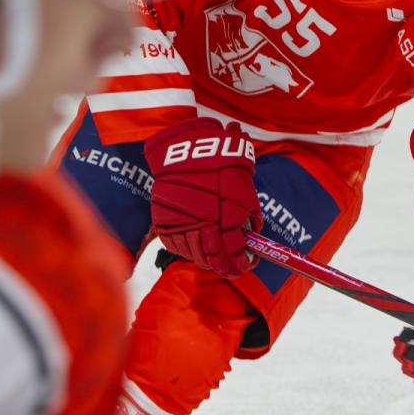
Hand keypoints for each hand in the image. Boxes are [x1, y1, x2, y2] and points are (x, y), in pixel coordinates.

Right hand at [143, 117, 261, 277]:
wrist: (188, 149)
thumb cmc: (220, 167)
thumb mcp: (244, 191)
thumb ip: (249, 218)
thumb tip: (251, 238)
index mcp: (222, 218)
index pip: (229, 256)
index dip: (237, 264)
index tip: (244, 265)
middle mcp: (198, 224)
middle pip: (209, 259)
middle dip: (221, 262)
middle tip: (229, 260)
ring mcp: (178, 224)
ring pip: (191, 254)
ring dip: (203, 255)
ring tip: (212, 249)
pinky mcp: (162, 220)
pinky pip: (174, 245)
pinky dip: (186, 246)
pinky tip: (195, 240)